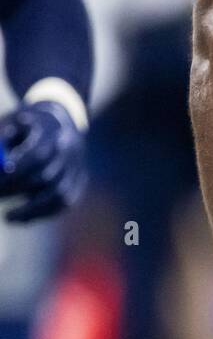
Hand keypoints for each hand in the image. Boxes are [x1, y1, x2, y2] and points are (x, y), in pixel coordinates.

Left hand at [0, 100, 86, 221]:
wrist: (62, 120)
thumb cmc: (27, 125)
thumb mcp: (13, 124)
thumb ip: (2, 142)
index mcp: (53, 131)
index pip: (38, 156)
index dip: (17, 172)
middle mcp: (70, 150)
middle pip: (46, 176)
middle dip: (17, 190)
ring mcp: (77, 166)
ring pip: (59, 194)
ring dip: (32, 210)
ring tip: (8, 217)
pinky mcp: (80, 180)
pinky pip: (65, 202)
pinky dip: (44, 213)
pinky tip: (23, 218)